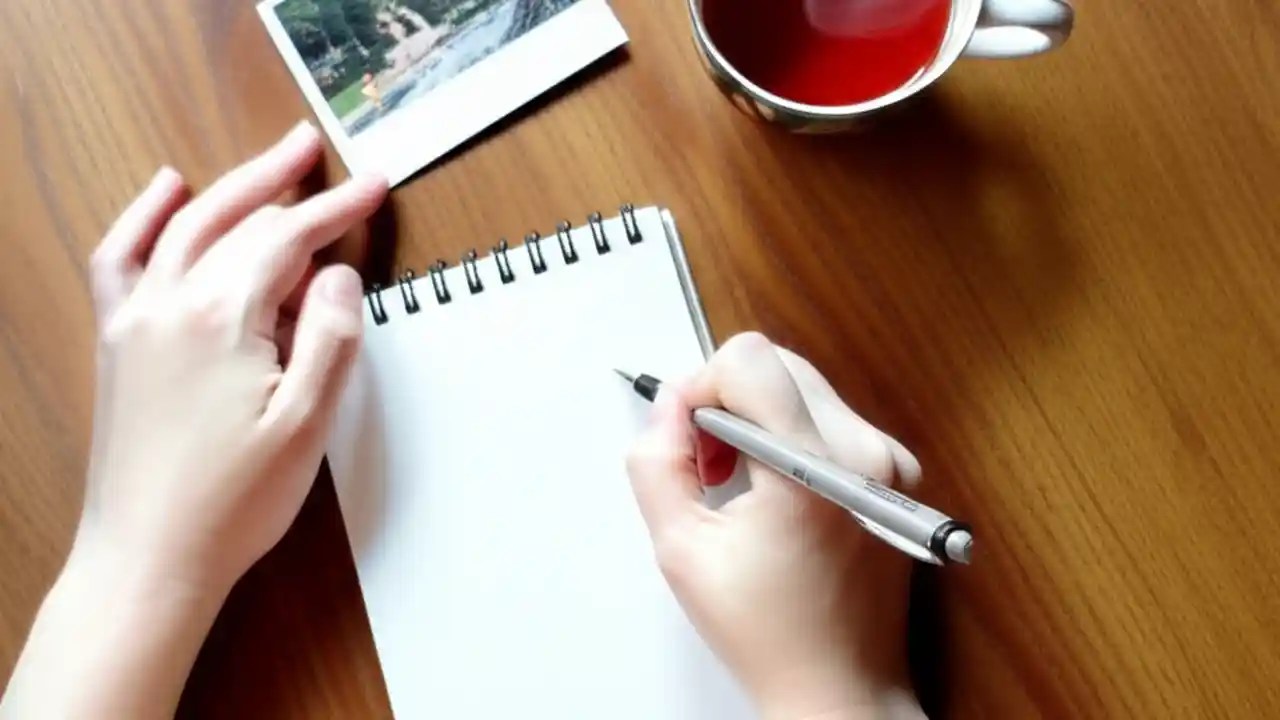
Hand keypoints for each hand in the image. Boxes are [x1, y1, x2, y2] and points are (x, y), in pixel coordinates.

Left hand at [79, 122, 386, 594]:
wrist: (148, 556)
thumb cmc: (233, 500)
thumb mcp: (306, 424)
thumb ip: (331, 339)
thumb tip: (340, 275)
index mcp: (223, 319)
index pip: (288, 240)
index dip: (336, 209)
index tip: (374, 187)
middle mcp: (172, 304)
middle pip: (236, 220)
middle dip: (285, 182)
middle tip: (320, 151)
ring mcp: (136, 319)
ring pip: (185, 227)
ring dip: (230, 187)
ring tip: (272, 162)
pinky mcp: (117, 341)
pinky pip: (121, 256)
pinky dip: (142, 215)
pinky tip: (165, 190)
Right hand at [626, 333, 926, 719]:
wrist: (840, 686)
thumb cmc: (768, 633)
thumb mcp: (680, 547)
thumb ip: (658, 462)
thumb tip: (668, 406)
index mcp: (813, 470)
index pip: (750, 359)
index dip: (702, 385)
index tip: (689, 435)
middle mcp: (865, 452)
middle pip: (777, 363)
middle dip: (728, 400)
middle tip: (709, 464)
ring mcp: (890, 460)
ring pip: (802, 385)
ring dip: (758, 416)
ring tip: (739, 482)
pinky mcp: (896, 471)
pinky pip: (829, 416)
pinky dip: (791, 434)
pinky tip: (774, 489)